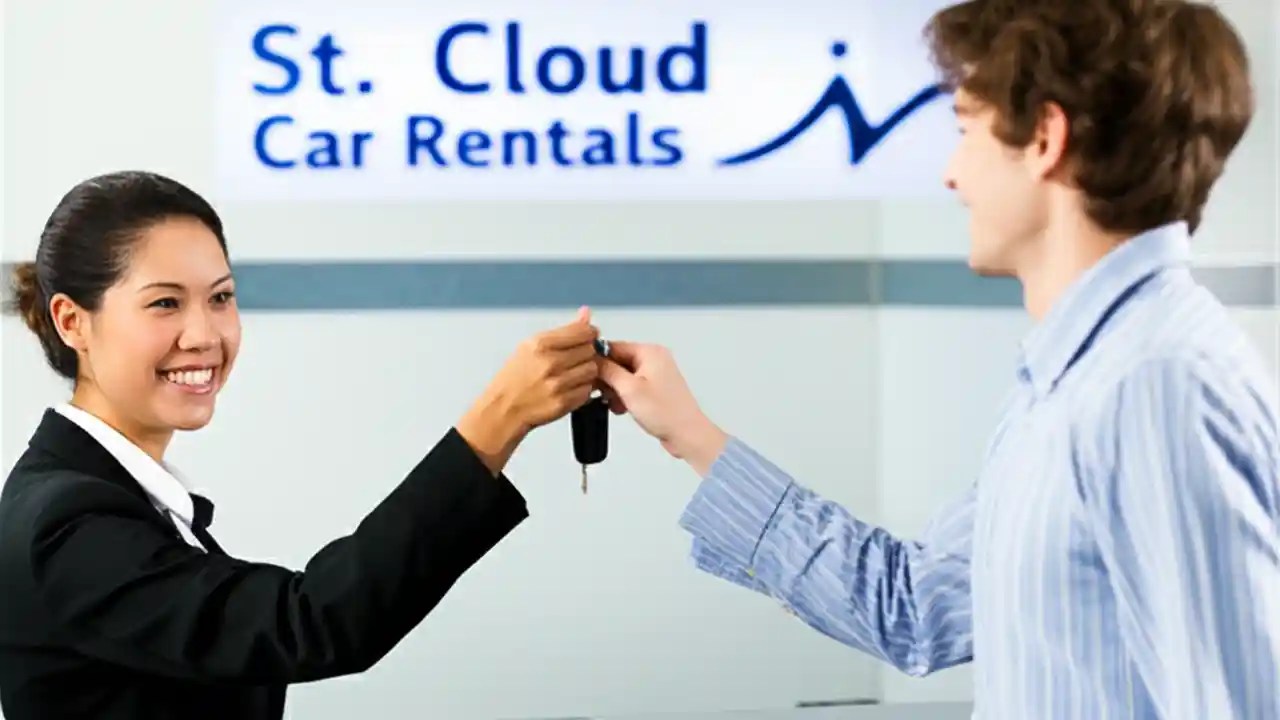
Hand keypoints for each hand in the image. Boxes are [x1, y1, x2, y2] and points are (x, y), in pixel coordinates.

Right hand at [457, 308, 599, 473]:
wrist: (503, 408)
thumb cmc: (515, 377)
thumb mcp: (532, 346)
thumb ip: (564, 330)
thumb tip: (586, 313)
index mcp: (541, 344)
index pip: (583, 331)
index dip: (589, 333)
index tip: (588, 337)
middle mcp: (550, 362)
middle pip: (590, 350)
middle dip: (587, 353)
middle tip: (575, 359)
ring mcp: (557, 383)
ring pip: (592, 370)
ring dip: (586, 372)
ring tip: (571, 374)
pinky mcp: (563, 402)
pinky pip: (587, 390)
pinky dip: (582, 389)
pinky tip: (568, 388)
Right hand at [596, 341, 727, 475]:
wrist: (686, 434)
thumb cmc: (665, 412)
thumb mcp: (629, 389)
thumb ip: (608, 371)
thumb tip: (593, 360)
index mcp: (650, 352)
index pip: (614, 346)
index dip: (598, 359)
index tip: (585, 372)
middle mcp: (654, 359)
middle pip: (619, 361)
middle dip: (607, 378)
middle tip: (599, 393)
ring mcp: (656, 374)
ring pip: (624, 376)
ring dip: (615, 390)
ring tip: (614, 404)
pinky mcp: (656, 389)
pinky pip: (633, 386)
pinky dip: (625, 396)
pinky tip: (622, 408)